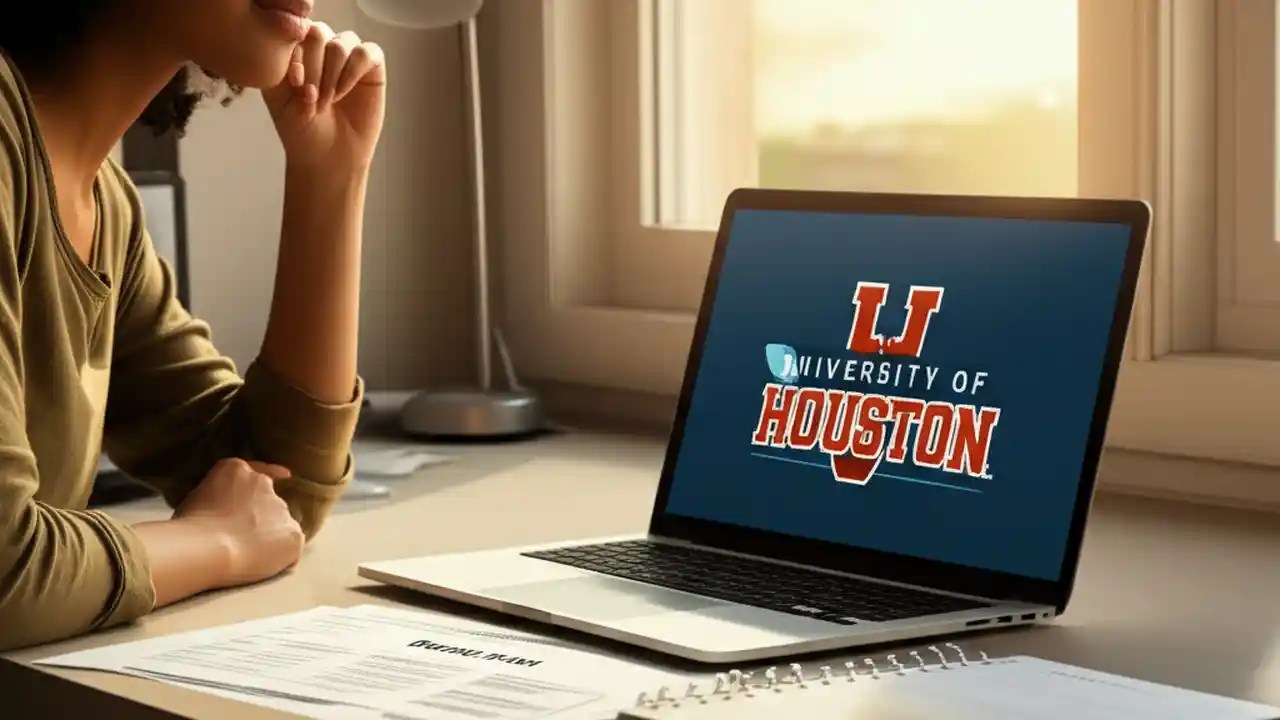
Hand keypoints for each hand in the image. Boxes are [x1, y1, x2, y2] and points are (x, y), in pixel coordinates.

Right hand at [173, 458, 304, 588]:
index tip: (285, 476)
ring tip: (248, 557)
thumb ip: (218, 496)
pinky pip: (291, 547)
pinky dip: (282, 556)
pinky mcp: (293, 535)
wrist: (207, 548)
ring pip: (280, 525)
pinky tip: (264, 566)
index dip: (271, 474)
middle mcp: (264, 485)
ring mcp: (282, 509)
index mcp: (237, 471)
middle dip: (261, 518)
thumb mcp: (196, 497)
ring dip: (270, 537)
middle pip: (269, 501)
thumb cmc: (189, 527)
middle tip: (241, 539)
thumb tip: (224, 507)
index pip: (258, 471)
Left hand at [263, 22, 386, 170]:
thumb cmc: (302, 131)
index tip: (295, 84)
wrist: (329, 158)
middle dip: (314, 64)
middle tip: (313, 96)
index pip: (295, 33)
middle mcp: (321, 50)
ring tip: (328, 99)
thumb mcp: (281, 103)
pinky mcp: (371, 69)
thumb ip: (283, 76)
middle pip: (319, 32)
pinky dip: (354, 71)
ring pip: (344, 41)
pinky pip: (368, 52)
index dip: (295, 55)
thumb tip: (299, 64)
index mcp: (295, 52)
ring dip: (334, 71)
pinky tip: (343, 93)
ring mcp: (347, 58)